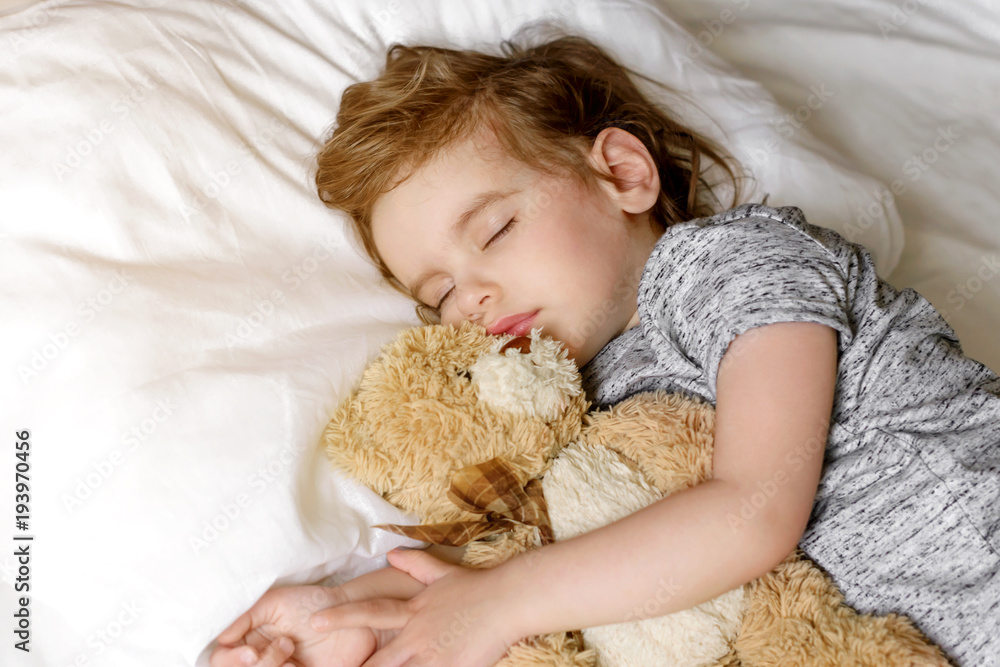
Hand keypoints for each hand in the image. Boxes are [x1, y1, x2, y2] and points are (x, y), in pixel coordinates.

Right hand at [211, 568, 425, 666]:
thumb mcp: (275, 602)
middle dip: (259, 664)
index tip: (251, 651)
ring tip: (293, 653)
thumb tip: (221, 638)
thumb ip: (246, 616)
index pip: (221, 658)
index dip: (230, 660)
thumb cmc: (314, 604)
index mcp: (249, 638)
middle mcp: (260, 658)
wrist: (351, 617)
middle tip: (284, 646)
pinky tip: (299, 666)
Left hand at [310, 549, 520, 666]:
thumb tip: (392, 552)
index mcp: (412, 612)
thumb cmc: (477, 588)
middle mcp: (416, 637)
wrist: (507, 602)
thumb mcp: (442, 573)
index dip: (341, 617)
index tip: (315, 621)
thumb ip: (415, 564)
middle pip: (377, 663)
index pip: (370, 614)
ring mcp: (432, 657)